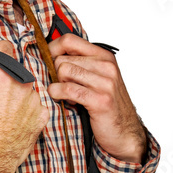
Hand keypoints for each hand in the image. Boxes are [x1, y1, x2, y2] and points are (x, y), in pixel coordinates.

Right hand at [0, 40, 49, 172]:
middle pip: (14, 71)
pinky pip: (35, 108)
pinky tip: (12, 120)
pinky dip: (25, 112)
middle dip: (2, 79)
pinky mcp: (41, 117)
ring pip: (25, 89)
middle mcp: (22, 82)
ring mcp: (34, 100)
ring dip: (15, 96)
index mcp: (2, 70)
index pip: (3, 46)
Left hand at [48, 33, 146, 163]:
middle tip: (63, 87)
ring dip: (58, 85)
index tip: (47, 62)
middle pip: (62, 59)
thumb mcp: (96, 78)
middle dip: (55, 74)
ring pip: (63, 71)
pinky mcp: (101, 100)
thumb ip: (79, 64)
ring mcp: (106, 82)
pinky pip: (68, 89)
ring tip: (66, 95)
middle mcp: (107, 66)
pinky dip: (59, 95)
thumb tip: (49, 55)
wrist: (125, 132)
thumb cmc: (107, 106)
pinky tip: (64, 101)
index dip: (52, 49)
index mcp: (104, 56)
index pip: (69, 40)